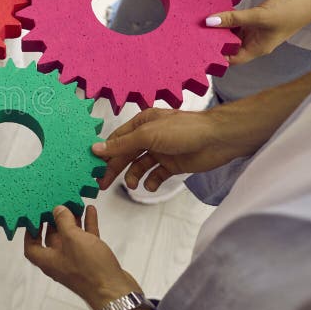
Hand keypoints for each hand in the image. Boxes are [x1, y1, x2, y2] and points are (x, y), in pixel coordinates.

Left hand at [25, 206, 140, 309]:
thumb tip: (57, 210)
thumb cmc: (90, 270)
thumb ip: (63, 221)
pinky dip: (88, 226)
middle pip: (53, 239)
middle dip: (55, 221)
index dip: (31, 232)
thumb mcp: (73, 238)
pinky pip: (87, 240)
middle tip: (58, 204)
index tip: (34, 217)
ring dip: (73, 221)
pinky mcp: (93, 261)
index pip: (32, 247)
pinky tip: (91, 211)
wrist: (116, 293)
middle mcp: (60, 262)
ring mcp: (77, 262)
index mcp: (48, 260)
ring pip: (72, 237)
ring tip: (75, 204)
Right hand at [91, 108, 252, 190]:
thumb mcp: (147, 135)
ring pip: (139, 166)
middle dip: (114, 168)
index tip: (93, 165)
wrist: (218, 140)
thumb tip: (97, 148)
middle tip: (102, 183)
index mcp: (141, 123)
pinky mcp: (172, 164)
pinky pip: (156, 174)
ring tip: (132, 185)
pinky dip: (151, 181)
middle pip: (126, 154)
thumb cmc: (184, 130)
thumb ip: (122, 144)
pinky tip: (151, 186)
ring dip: (133, 176)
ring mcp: (161, 151)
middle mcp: (149, 136)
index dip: (105, 152)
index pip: (117, 139)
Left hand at [206, 0, 310, 64]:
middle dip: (214, 40)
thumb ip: (234, 19)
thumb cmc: (292, 10)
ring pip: (233, 31)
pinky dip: (228, 17)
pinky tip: (216, 11)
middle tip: (194, 33)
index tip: (198, 49)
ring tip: (200, 22)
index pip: (232, 59)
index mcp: (258, 48)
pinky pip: (239, 19)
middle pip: (229, 45)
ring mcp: (258, 28)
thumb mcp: (260, 16)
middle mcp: (256, 40)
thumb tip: (209, 22)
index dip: (216, 57)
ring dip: (220, 27)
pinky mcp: (258, 15)